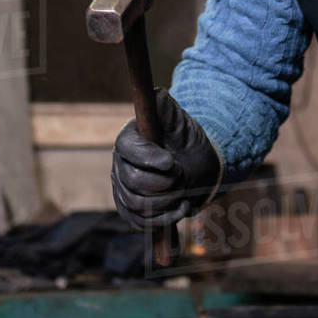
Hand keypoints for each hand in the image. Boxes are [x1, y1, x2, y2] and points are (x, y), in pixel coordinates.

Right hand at [111, 89, 220, 229]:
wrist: (197, 168)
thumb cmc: (187, 141)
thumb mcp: (181, 123)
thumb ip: (167, 109)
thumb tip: (157, 94)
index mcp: (128, 140)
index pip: (128, 149)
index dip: (149, 157)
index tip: (172, 162)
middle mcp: (120, 165)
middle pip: (133, 182)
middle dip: (165, 182)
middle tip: (183, 174)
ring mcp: (123, 190)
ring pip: (138, 204)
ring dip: (168, 201)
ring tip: (185, 190)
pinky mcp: (131, 212)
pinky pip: (141, 223)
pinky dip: (165, 219)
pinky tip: (182, 208)